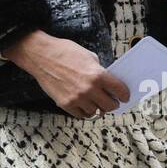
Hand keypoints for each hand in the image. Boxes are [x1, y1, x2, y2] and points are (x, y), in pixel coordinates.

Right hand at [2, 30, 130, 118]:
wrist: (41, 56)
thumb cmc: (65, 52)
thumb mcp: (89, 57)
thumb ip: (100, 71)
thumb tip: (108, 83)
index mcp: (98, 75)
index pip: (119, 90)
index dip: (125, 95)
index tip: (125, 97)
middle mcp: (89, 89)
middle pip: (110, 106)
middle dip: (113, 103)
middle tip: (112, 101)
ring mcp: (77, 98)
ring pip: (96, 112)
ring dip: (98, 108)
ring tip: (96, 102)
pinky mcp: (65, 104)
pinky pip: (81, 115)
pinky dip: (85, 112)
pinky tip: (85, 105)